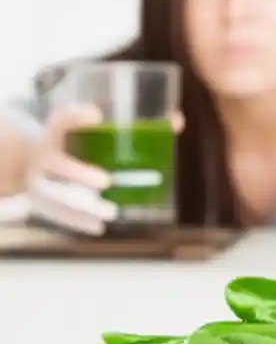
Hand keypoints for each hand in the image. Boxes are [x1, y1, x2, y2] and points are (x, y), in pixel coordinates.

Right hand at [25, 107, 184, 236]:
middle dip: (79, 174)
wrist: (29, 160)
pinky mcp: (40, 200)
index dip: (76, 116)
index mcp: (57, 131)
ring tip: (110, 212)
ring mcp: (38, 180)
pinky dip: (77, 222)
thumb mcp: (92, 130)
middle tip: (106, 182)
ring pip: (54, 195)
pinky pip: (55, 214)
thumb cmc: (75, 142)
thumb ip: (133, 126)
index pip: (61, 119)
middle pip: (56, 164)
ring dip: (81, 206)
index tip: (97, 115)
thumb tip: (177, 121)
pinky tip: (99, 227)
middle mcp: (44, 154)